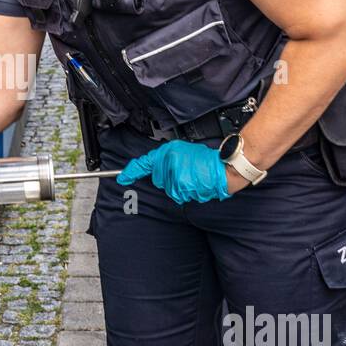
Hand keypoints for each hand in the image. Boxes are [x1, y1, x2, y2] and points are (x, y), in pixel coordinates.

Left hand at [116, 140, 231, 204]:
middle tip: (185, 170)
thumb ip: (166, 158)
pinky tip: (195, 183)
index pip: (144, 163)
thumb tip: (155, 168)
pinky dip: (185, 192)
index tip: (123, 178)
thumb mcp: (181, 150)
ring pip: (169, 189)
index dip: (131, 172)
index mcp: (167, 153)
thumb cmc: (205, 159)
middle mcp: (169, 166)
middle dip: (168, 177)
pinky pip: (178, 195)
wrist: (223, 168)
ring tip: (192, 176)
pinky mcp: (182, 190)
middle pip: (158, 180)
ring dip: (179, 185)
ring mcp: (175, 179)